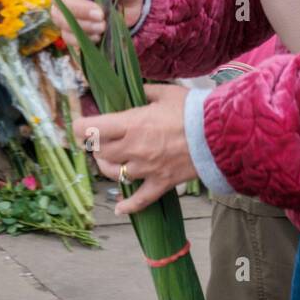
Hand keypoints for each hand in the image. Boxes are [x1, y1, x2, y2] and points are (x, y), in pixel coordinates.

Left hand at [76, 83, 195, 213]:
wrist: (219, 135)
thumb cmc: (193, 110)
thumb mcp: (166, 92)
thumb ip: (146, 92)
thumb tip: (136, 91)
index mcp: (131, 124)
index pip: (91, 129)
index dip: (80, 127)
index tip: (80, 124)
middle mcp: (133, 148)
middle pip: (99, 152)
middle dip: (96, 145)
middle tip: (102, 138)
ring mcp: (146, 169)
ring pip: (113, 174)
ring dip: (107, 167)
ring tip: (110, 159)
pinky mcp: (160, 183)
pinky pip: (140, 200)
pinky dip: (128, 206)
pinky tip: (119, 208)